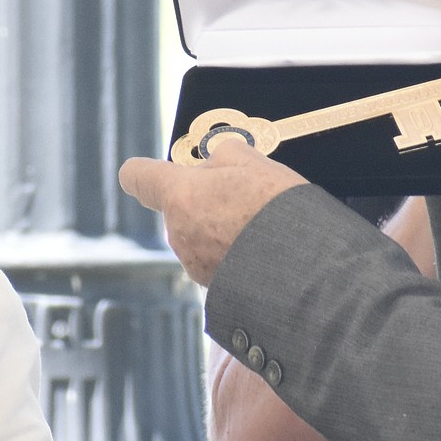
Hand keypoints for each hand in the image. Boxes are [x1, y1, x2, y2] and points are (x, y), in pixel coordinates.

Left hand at [118, 137, 307, 285]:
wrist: (304, 267)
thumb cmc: (277, 208)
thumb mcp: (253, 161)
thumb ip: (221, 155)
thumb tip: (212, 163)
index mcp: (179, 193)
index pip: (136, 176)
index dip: (144, 170)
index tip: (155, 169)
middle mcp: (176, 231)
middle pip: (176, 206)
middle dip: (201, 199)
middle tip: (242, 195)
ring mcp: (192, 262)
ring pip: (196, 234)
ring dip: (217, 228)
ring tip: (259, 226)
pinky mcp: (211, 286)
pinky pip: (214, 260)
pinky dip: (231, 254)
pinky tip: (261, 250)